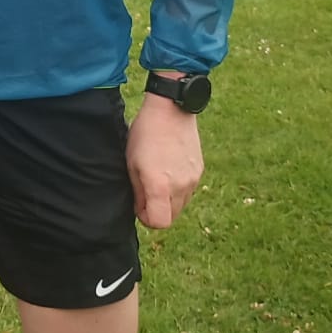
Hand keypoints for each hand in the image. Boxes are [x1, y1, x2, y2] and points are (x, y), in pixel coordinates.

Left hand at [126, 95, 203, 229]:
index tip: (139, 205)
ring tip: (158, 178)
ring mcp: (193, 179)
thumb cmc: (145, 134)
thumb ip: (138, 191)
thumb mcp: (132, 163)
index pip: (160, 223)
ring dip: (169, 201)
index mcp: (161, 186)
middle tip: (146, 192)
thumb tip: (141, 209)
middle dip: (158, 211)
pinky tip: (169, 169)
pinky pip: (189, 191)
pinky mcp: (199, 171)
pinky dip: (179, 189)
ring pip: (181, 205)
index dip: (147, 218)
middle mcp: (180, 186)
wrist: (171, 109)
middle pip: (172, 217)